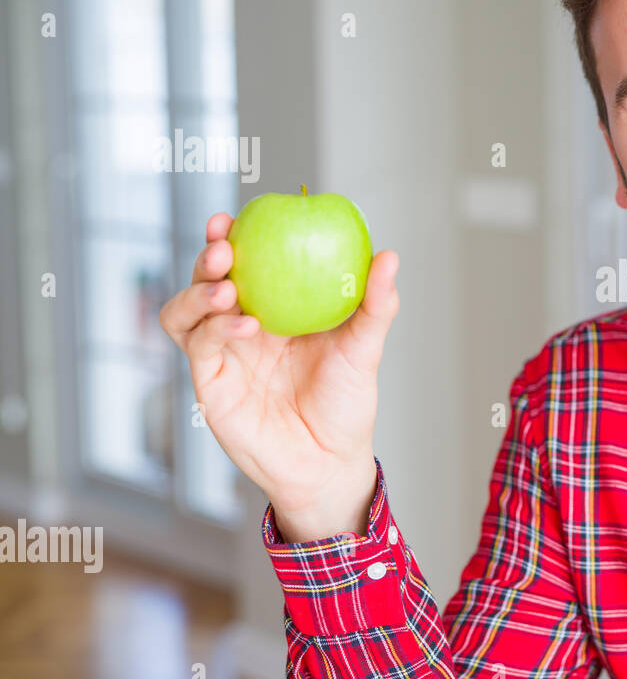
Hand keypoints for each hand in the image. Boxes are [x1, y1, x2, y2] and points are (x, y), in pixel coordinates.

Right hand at [159, 211, 399, 540]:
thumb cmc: (346, 405)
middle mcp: (240, 327)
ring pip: (184, 310)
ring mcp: (221, 355)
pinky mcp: (210, 384)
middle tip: (225, 245)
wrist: (329, 463)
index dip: (232, 237)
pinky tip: (244, 324)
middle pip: (206, 280)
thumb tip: (390, 255)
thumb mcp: (364, 348)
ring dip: (197, 291)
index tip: (238, 215)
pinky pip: (198, 345)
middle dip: (207, 256)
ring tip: (227, 287)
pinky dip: (213, 328)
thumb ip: (375, 304)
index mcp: (274, 309)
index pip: (245, 264)